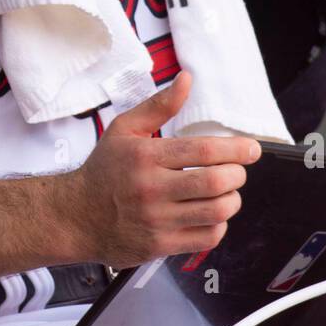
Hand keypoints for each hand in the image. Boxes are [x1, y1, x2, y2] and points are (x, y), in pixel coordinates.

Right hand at [56, 71, 260, 268]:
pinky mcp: (160, 245)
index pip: (203, 151)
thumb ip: (159, 106)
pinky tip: (210, 214)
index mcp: (145, 157)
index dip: (236, 149)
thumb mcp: (124, 130)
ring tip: (226, 192)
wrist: (74, 217)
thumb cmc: (103, 171)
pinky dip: (218, 224)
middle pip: (215, 182)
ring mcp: (156, 220)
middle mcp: (151, 189)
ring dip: (231, 200)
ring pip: (216, 212)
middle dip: (237, 175)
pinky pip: (206, 237)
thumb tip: (186, 80)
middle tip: (236, 171)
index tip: (251, 149)